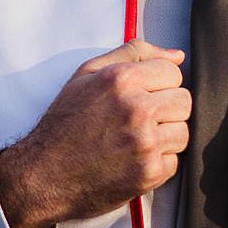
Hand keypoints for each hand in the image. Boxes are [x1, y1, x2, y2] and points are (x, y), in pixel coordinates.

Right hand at [0, 39, 190, 227]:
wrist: (43, 173)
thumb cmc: (64, 124)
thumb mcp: (87, 75)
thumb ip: (133, 54)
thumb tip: (177, 55)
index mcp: (122, 80)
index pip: (173, 71)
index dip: (159, 83)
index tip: (143, 95)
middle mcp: (136, 109)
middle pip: (183, 101)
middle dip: (166, 108)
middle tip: (141, 119)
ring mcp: (144, 143)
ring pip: (183, 132)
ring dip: (164, 136)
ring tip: (136, 139)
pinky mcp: (149, 173)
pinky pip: (174, 161)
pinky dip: (157, 162)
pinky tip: (133, 159)